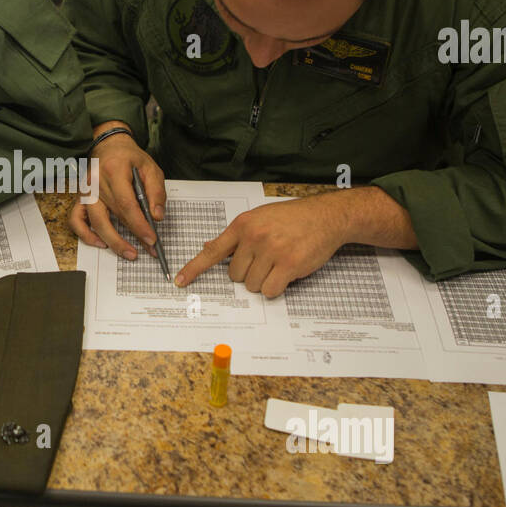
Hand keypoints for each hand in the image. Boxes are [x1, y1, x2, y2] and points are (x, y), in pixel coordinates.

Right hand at [69, 129, 166, 260]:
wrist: (108, 145)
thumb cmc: (129, 157)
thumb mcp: (150, 168)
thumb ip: (156, 192)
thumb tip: (156, 217)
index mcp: (114, 171)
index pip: (126, 204)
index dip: (139, 224)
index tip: (151, 239)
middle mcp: (95, 183)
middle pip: (110, 216)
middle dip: (129, 238)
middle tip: (145, 250)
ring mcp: (85, 192)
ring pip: (94, 222)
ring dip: (111, 241)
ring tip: (127, 252)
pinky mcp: (80, 199)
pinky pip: (76, 220)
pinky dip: (85, 235)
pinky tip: (101, 243)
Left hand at [175, 194, 350, 296]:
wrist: (326, 216)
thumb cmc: (292, 218)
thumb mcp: (259, 218)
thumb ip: (236, 235)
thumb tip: (209, 246)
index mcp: (243, 225)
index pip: (212, 251)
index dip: (194, 268)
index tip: (179, 281)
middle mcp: (254, 237)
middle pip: (234, 275)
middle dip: (248, 274)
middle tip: (266, 260)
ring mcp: (271, 251)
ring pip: (252, 285)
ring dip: (264, 281)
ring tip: (279, 263)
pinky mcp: (288, 264)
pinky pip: (270, 290)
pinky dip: (277, 287)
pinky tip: (287, 272)